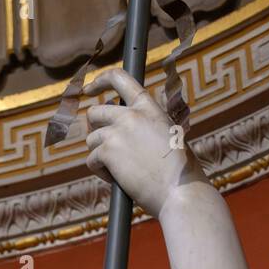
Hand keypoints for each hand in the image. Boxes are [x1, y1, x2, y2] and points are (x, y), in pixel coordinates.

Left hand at [83, 68, 205, 217]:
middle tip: (103, 146)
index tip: (89, 88)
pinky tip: (117, 179)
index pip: (119, 79)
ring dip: (100, 155)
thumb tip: (119, 125)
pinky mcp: (107, 152)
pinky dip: (101, 172)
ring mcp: (117, 132)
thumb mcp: (167, 134)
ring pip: (91, 140)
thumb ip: (144, 124)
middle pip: (95, 112)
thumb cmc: (178, 170)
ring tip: (120, 170)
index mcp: (148, 107)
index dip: (100, 81)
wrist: (179, 190)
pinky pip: (92, 160)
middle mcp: (131, 115)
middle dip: (95, 129)